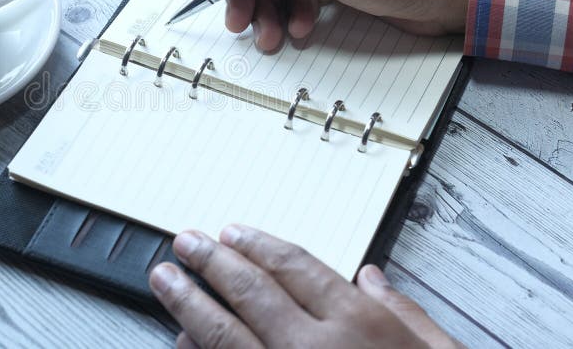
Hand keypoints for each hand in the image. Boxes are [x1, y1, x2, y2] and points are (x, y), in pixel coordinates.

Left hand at [149, 226, 461, 347]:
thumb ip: (406, 313)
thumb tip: (373, 277)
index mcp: (361, 326)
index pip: (296, 268)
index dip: (258, 245)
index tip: (232, 233)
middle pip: (252, 292)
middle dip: (213, 262)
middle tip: (186, 243)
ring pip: (225, 335)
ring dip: (190, 303)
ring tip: (166, 280)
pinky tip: (183, 342)